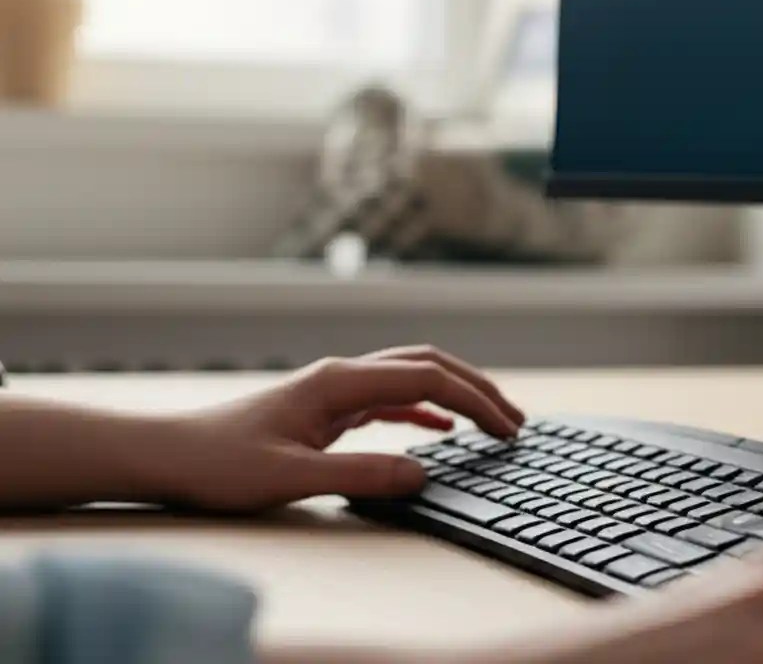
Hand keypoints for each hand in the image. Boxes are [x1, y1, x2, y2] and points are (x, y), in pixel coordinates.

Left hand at [148, 346, 524, 511]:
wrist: (166, 453)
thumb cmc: (218, 463)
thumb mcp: (290, 477)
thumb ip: (360, 473)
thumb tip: (423, 470)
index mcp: (338, 382)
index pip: (427, 377)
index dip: (475, 401)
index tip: (507, 429)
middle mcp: (341, 376)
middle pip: (428, 365)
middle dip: (477, 388)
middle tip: (516, 420)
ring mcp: (334, 389)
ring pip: (412, 376)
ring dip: (456, 394)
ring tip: (492, 420)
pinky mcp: (326, 407)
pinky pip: (390, 398)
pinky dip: (424, 408)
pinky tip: (439, 429)